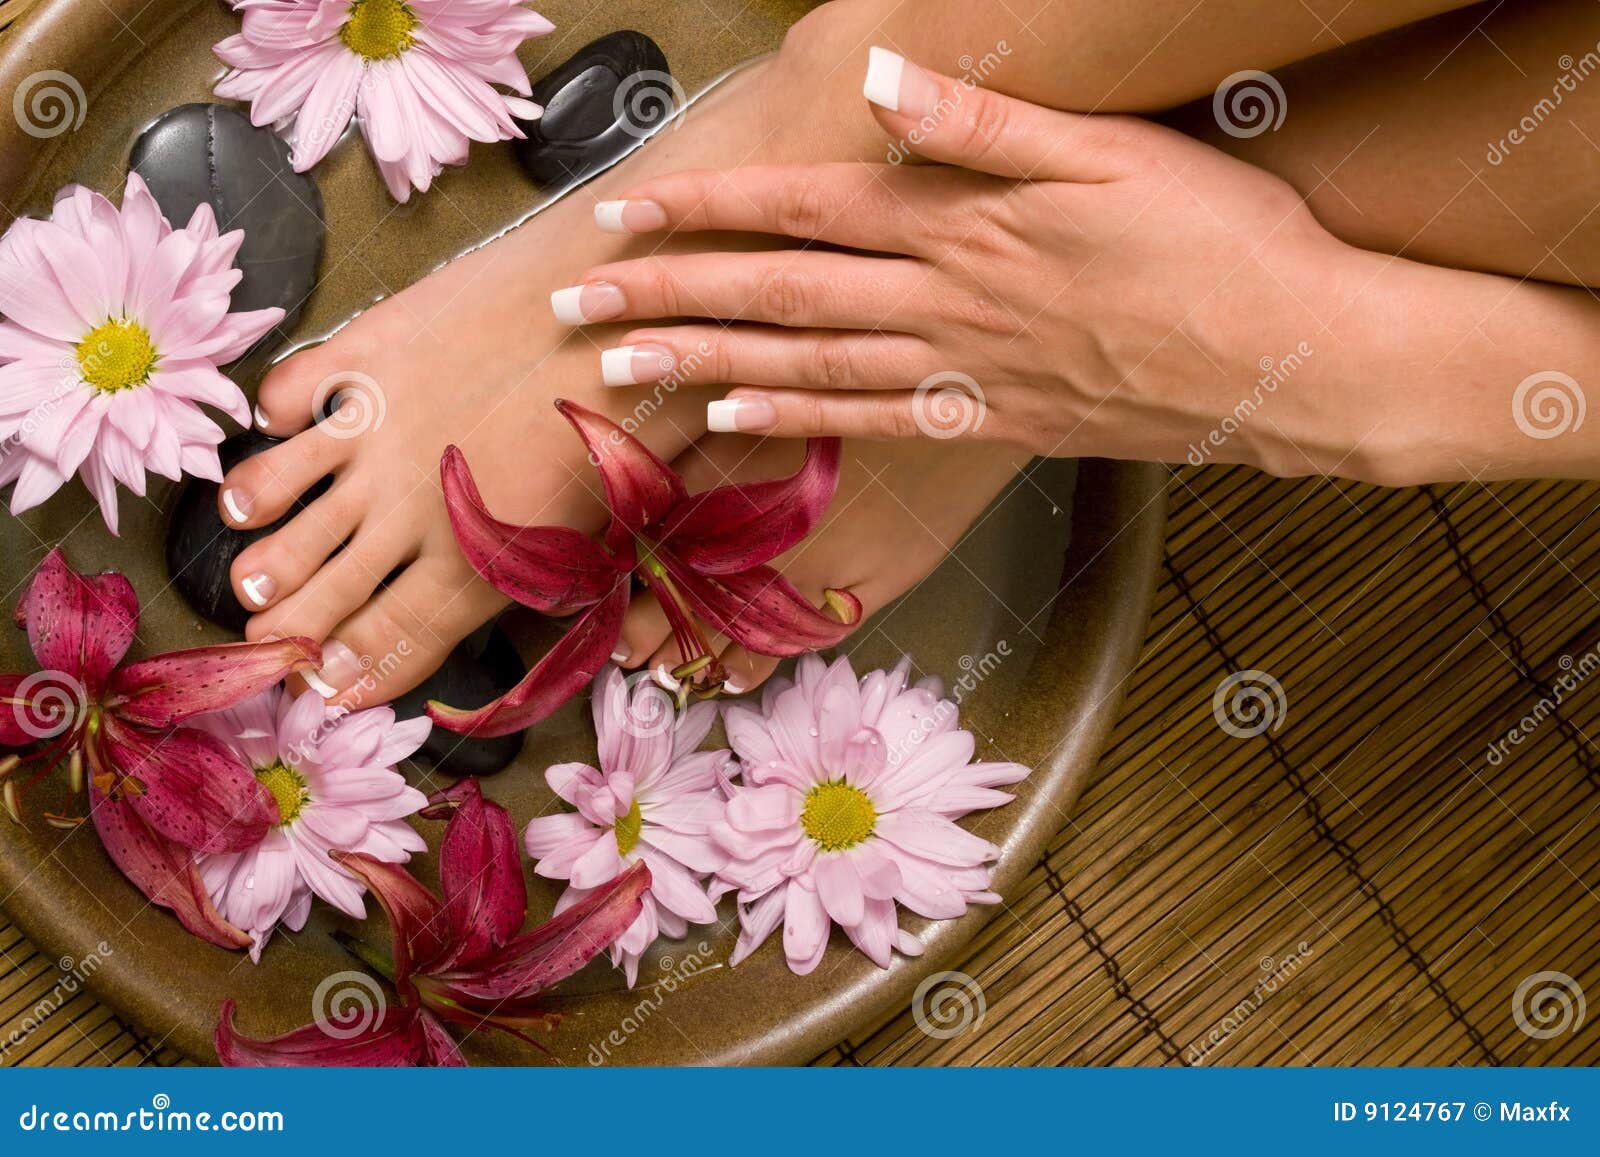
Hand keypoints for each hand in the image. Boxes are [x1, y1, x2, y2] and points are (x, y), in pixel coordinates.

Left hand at [556, 49, 1446, 481]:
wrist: (1295, 361)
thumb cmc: (1219, 243)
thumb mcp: (1111, 154)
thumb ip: (985, 122)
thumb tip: (882, 84)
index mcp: (967, 226)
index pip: (805, 211)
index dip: (707, 211)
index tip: (624, 214)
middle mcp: (947, 304)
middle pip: (780, 297)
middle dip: (670, 298)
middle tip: (577, 307)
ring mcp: (965, 372)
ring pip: (808, 367)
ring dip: (708, 368)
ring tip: (624, 370)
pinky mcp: (994, 423)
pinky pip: (875, 425)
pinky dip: (799, 425)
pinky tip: (738, 426)